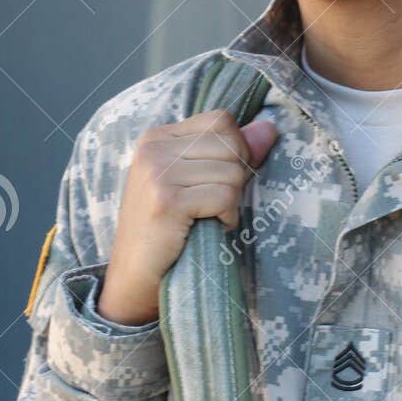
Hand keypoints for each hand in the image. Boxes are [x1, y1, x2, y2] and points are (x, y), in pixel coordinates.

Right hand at [97, 109, 277, 325]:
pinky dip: (227, 217)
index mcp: (157, 137)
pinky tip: (208, 228)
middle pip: (231, 144)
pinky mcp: (167, 200)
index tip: (219, 181)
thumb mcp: (194, 183)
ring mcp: (157, 172)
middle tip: (212, 205)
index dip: (236, 150)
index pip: (221, 121)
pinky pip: (225, 196)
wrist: (132, 280)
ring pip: (232, 172)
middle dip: (235, 179)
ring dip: (231, 202)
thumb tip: (269, 128)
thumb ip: (228, 152)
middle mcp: (153, 148)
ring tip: (207, 218)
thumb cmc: (166, 232)